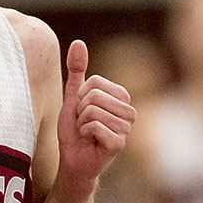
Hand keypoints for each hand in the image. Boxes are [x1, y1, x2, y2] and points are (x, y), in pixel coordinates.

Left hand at [57, 40, 135, 194]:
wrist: (72, 160)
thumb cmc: (75, 130)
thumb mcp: (72, 97)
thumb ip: (77, 71)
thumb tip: (78, 42)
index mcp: (121, 98)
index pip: (94, 82)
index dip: (80, 96)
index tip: (82, 111)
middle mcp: (129, 111)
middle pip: (95, 95)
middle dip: (80, 110)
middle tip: (83, 124)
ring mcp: (126, 128)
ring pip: (93, 111)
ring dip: (81, 123)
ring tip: (86, 133)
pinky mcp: (119, 143)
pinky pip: (94, 126)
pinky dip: (84, 133)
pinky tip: (89, 141)